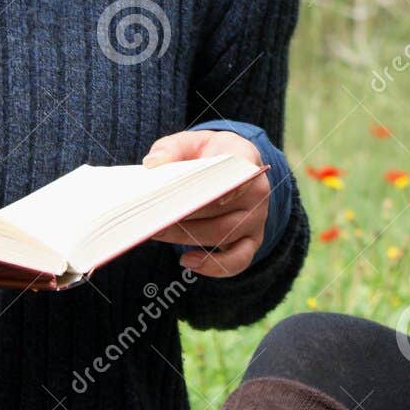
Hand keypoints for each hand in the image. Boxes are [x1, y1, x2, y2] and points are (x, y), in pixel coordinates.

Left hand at [142, 130, 269, 276]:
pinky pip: (239, 260)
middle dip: (184, 213)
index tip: (217, 196)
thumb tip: (153, 165)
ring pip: (222, 233)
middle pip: (221, 207)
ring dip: (186, 236)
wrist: (230, 168)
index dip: (233, 184)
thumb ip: (170, 149)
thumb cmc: (206, 156)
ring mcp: (256, 217)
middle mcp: (257, 189)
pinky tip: (188, 261)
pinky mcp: (252, 240)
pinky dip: (214, 266)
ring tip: (157, 232)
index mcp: (244, 158)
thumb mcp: (190, 143)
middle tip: (152, 216)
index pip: (245, 168)